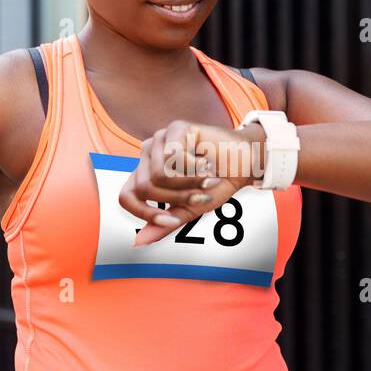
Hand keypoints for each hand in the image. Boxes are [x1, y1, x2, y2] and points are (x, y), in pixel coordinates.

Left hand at [119, 120, 266, 245]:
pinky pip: (173, 156)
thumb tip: (139, 242)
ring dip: (189, 182)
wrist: (244, 165)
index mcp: (146, 175)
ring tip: (206, 176)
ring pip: (159, 173)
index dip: (145, 213)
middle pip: (146, 187)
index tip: (172, 220)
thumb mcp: (190, 209)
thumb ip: (166, 222)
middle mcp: (148, 156)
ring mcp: (160, 140)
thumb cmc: (217, 184)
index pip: (126, 196)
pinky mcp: (175, 129)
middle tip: (201, 194)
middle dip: (178, 198)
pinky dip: (194, 167)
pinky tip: (206, 161)